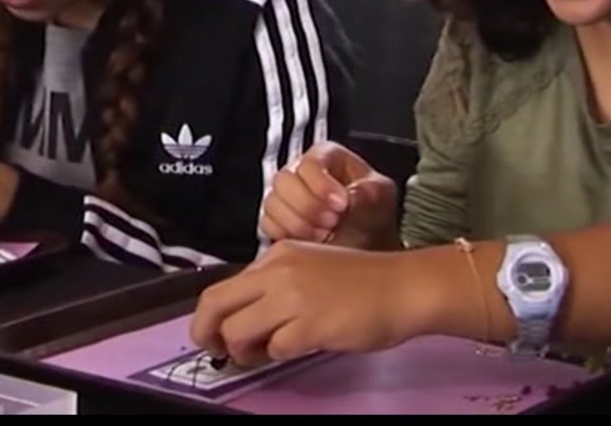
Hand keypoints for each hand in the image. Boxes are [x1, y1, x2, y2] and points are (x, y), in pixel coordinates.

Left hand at [189, 242, 440, 366]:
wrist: (403, 287)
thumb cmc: (363, 282)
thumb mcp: (311, 268)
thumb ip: (277, 286)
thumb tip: (247, 317)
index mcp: (277, 255)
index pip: (223, 286)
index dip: (211, 316)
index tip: (216, 334)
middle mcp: (278, 271)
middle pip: (215, 305)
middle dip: (207, 334)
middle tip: (218, 351)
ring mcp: (293, 297)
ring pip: (237, 330)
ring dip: (243, 350)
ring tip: (262, 354)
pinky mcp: (310, 324)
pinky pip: (274, 348)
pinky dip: (278, 355)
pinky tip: (297, 348)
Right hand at [261, 142, 396, 248]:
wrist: (368, 244)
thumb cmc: (372, 214)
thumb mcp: (381, 196)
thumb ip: (369, 192)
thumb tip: (352, 195)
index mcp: (327, 157)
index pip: (310, 162)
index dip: (322, 184)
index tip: (340, 204)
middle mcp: (301, 173)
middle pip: (284, 181)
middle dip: (308, 206)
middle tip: (332, 221)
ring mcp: (287, 196)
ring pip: (273, 203)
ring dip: (298, 223)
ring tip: (324, 234)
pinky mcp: (278, 219)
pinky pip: (268, 224)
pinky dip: (286, 235)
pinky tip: (309, 242)